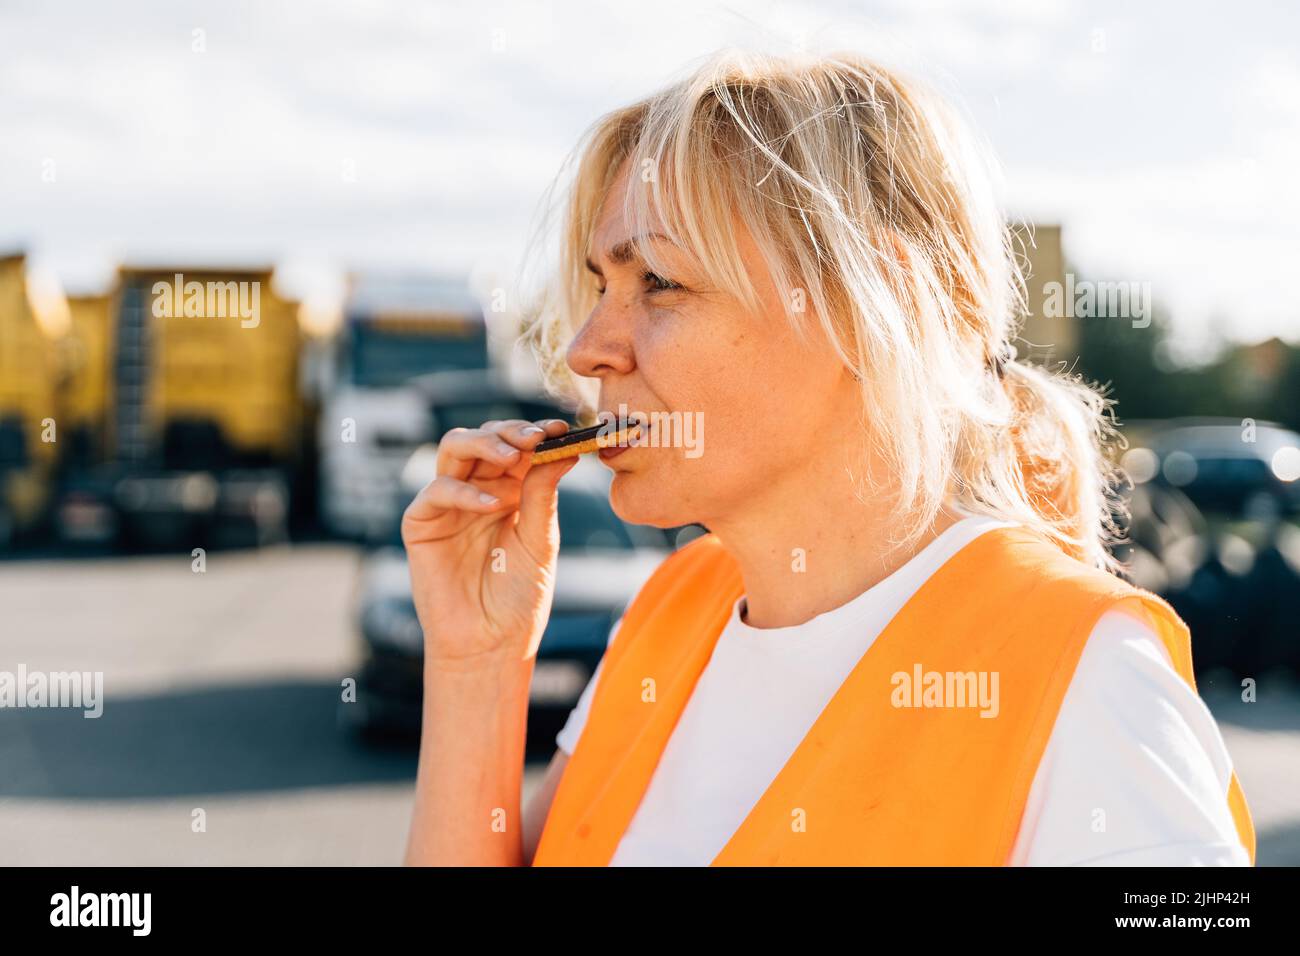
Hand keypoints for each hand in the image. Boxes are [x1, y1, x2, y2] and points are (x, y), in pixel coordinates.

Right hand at [401, 418, 576, 666]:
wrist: (491, 643)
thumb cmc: (519, 597)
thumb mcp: (541, 541)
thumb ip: (544, 495)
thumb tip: (563, 450)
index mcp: (509, 490)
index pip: (518, 446)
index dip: (537, 431)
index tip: (563, 428)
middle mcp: (476, 490)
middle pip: (484, 437)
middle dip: (510, 431)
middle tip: (536, 437)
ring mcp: (448, 504)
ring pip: (454, 448)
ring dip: (485, 443)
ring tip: (513, 456)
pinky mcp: (421, 523)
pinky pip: (437, 491)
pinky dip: (465, 492)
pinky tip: (493, 506)